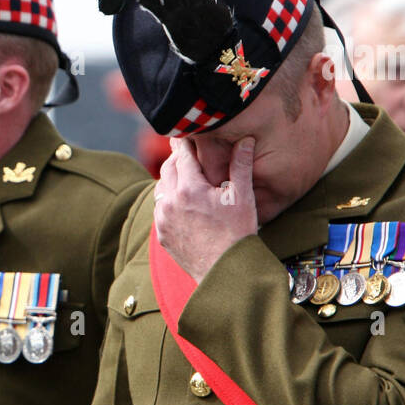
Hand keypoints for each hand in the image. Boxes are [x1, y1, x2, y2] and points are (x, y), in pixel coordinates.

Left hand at [155, 136, 257, 281]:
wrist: (226, 271)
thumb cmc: (238, 233)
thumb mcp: (242, 197)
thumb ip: (240, 165)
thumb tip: (245, 139)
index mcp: (190, 188)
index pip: (182, 154)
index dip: (185, 142)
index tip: (186, 133)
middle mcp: (171, 201)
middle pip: (168, 168)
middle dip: (177, 159)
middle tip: (187, 153)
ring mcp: (164, 219)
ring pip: (161, 188)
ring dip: (171, 179)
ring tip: (185, 176)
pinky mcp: (162, 234)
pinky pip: (160, 209)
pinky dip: (168, 201)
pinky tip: (180, 200)